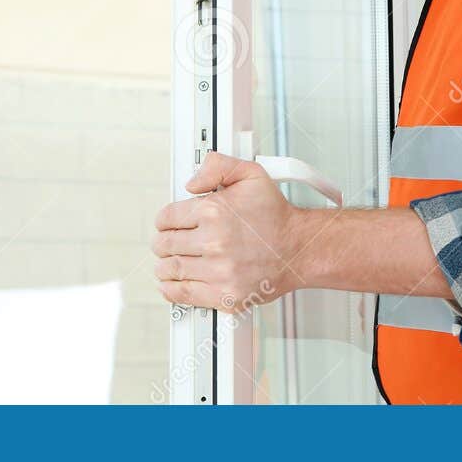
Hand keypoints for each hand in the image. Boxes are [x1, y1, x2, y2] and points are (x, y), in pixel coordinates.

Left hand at [151, 152, 301, 312]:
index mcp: (214, 212)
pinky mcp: (224, 295)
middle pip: (165, 244)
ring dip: (164, 265)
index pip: (167, 218)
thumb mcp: (251, 174)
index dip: (165, 220)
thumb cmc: (276, 217)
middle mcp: (214, 242)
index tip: (168, 223)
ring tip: (168, 262)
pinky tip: (170, 283)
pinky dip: (171, 289)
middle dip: (163, 242)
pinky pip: (183, 294)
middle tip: (167, 242)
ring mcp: (218, 271)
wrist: (298, 249)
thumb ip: (218, 166)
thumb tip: (191, 181)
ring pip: (170, 269)